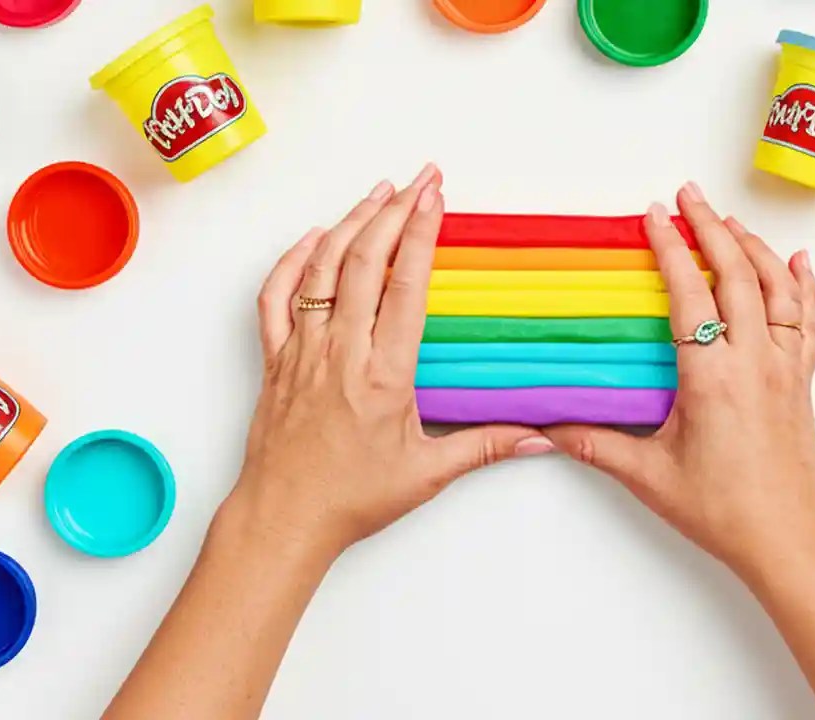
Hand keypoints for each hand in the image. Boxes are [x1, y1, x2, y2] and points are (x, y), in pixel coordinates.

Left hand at [227, 164, 551, 559]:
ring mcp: (303, 350)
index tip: (435, 198)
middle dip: (394, 210)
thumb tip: (538, 438)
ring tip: (378, 193)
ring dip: (351, 222)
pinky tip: (314, 238)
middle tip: (419, 177)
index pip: (405, 286)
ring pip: (321, 268)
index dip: (421, 234)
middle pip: (364, 260)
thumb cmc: (350, 499)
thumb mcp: (427, 473)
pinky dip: (294, 258)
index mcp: (383, 373)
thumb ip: (485, 446)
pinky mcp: (275, 358)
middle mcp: (340, 351)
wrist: (283, 518)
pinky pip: (276, 295)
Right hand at [545, 182, 814, 578]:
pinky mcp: (801, 381)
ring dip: (753, 246)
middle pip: (736, 272)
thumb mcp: (650, 476)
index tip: (654, 216)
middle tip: (688, 195)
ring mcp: (784, 366)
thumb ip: (597, 445)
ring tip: (730, 220)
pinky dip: (803, 284)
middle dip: (711, 226)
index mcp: (713, 375)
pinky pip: (808, 318)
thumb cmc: (725, 510)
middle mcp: (754, 359)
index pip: (689, 292)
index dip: (670, 247)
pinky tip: (797, 262)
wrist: (787, 538)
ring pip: (777, 286)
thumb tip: (551, 427)